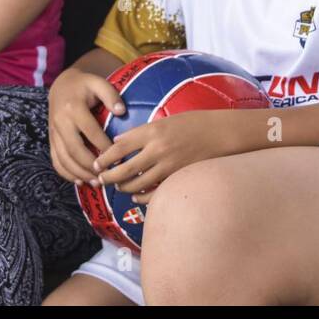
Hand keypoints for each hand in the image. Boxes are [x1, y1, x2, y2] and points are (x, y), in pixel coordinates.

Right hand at [48, 68, 123, 183]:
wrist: (61, 85)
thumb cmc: (85, 85)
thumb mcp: (99, 83)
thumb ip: (111, 95)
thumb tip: (122, 112)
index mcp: (73, 108)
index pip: (91, 132)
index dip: (105, 146)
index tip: (119, 158)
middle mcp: (61, 122)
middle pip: (75, 149)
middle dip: (91, 166)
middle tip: (107, 175)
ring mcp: (53, 132)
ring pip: (64, 158)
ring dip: (79, 173)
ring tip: (96, 183)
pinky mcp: (51, 139)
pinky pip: (56, 160)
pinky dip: (66, 173)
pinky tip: (80, 181)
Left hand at [94, 110, 234, 204]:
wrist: (222, 133)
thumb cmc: (194, 123)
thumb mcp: (166, 120)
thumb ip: (143, 132)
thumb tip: (120, 143)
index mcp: (153, 131)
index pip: (119, 146)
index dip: (104, 157)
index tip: (96, 163)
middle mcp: (158, 149)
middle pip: (124, 169)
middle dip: (109, 176)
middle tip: (101, 179)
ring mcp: (168, 166)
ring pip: (137, 184)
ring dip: (124, 187)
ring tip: (119, 187)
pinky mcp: (177, 178)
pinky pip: (154, 193)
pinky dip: (142, 197)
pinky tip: (137, 197)